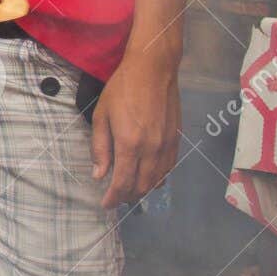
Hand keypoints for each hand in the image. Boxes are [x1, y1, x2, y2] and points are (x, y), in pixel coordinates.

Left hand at [91, 45, 181, 208]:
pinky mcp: (177, 140)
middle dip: (127, 196)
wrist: (153, 71)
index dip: (114, 198)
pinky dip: (158, 178)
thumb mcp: (101, 116)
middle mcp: (152, 149)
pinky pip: (169, 168)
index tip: (106, 205)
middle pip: (142, 186)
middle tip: (116, 198)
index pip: (123, 182)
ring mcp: (167, 146)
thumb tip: (100, 175)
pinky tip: (148, 177)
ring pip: (157, 180)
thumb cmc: (122, 90)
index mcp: (130, 144)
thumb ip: (100, 148)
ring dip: (143, 190)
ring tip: (130, 191)